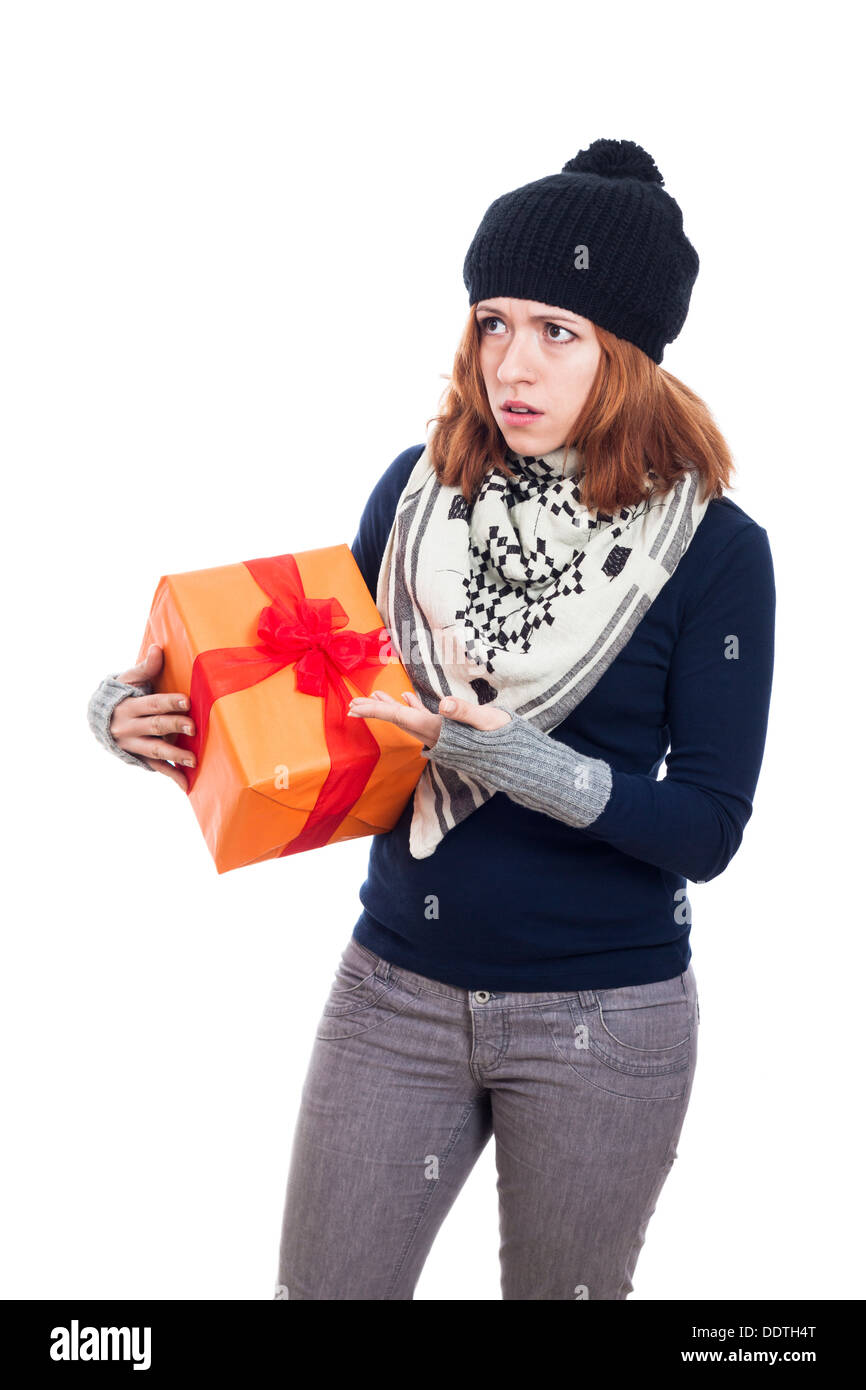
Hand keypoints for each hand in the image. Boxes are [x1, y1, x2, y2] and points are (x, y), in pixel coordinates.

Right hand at [109, 643, 195, 788]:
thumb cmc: (119, 696)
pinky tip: (188, 784)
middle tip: (193, 727)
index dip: (169, 702)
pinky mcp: (139, 757)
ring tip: (193, 759)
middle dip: (174, 726)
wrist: (97, 722)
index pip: (152, 703)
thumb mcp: (126, 681)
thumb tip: (157, 649)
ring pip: (156, 750)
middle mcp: (130, 727)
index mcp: (129, 706)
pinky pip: (157, 767)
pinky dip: (173, 776)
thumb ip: (144, 668)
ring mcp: (134, 745)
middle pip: (155, 726)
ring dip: (175, 754)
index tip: (187, 701)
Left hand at [346, 688, 511, 748]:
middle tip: (352, 704)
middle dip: (375, 711)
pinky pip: (424, 719)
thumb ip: (466, 712)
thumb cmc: (505, 740)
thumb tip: (443, 704)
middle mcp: (435, 735)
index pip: (400, 719)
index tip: (354, 708)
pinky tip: (407, 697)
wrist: (517, 760)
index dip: (376, 711)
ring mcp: (441, 735)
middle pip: (398, 720)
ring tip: (373, 696)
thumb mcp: (488, 721)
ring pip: (408, 719)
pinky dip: (412, 708)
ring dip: (390, 707)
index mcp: (438, 730)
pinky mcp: (450, 733)